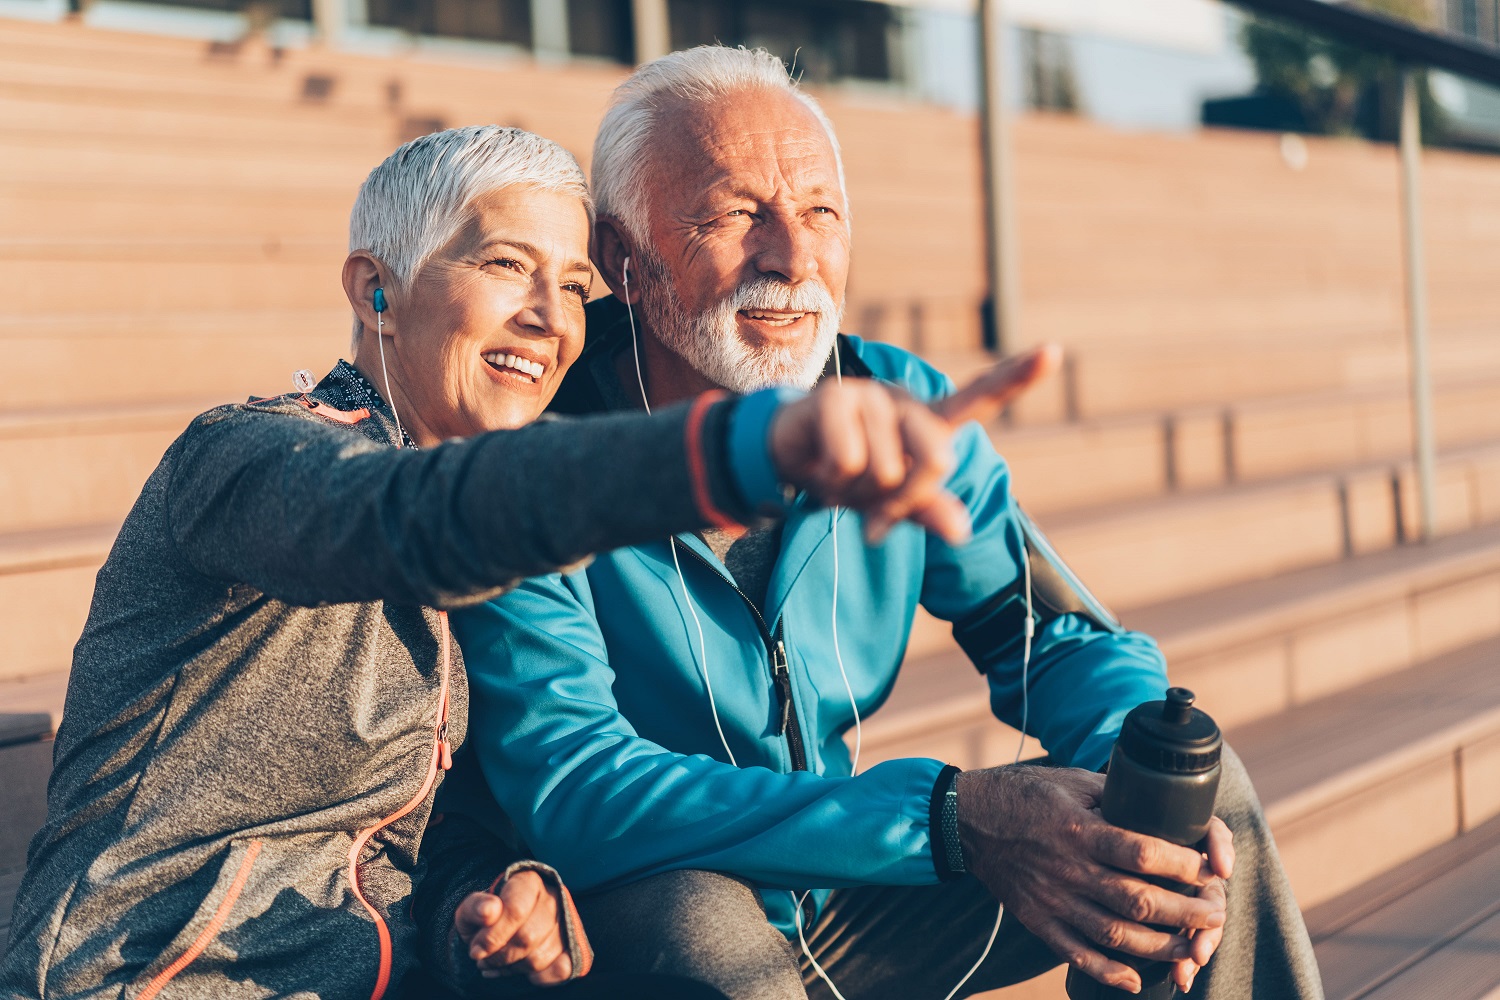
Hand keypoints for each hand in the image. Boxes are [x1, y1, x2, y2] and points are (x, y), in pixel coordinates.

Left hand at [454, 870, 577, 985]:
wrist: (498, 929)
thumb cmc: (484, 919)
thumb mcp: (469, 910)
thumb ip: (475, 907)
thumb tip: (490, 910)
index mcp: (528, 881)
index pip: (516, 910)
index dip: (494, 936)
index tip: (476, 950)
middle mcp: (553, 897)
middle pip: (528, 937)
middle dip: (500, 956)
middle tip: (483, 960)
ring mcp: (567, 922)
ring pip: (540, 956)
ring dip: (513, 967)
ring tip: (497, 963)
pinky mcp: (573, 946)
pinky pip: (560, 970)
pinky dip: (537, 977)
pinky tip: (520, 968)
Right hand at [769, 345, 1058, 543]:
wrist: (787, 461)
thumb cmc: (853, 478)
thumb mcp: (893, 503)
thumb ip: (928, 511)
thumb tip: (960, 532)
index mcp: (929, 423)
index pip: (980, 397)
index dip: (1018, 376)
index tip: (1054, 351)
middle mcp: (906, 402)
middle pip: (937, 461)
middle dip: (907, 495)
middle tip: (876, 497)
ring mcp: (871, 396)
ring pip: (887, 467)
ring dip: (860, 489)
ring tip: (842, 478)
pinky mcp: (833, 397)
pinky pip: (849, 456)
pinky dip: (834, 478)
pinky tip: (820, 468)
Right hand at [955, 765, 1231, 993]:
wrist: (968, 818)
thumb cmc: (1026, 794)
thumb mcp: (1072, 782)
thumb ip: (1115, 795)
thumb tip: (1163, 806)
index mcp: (1081, 829)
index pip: (1143, 852)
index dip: (1183, 865)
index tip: (1208, 869)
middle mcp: (1069, 869)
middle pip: (1138, 900)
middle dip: (1186, 912)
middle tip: (1215, 913)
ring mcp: (1053, 899)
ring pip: (1115, 934)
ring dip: (1160, 947)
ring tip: (1190, 948)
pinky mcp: (1038, 920)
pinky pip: (1076, 953)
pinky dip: (1108, 972)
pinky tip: (1136, 980)